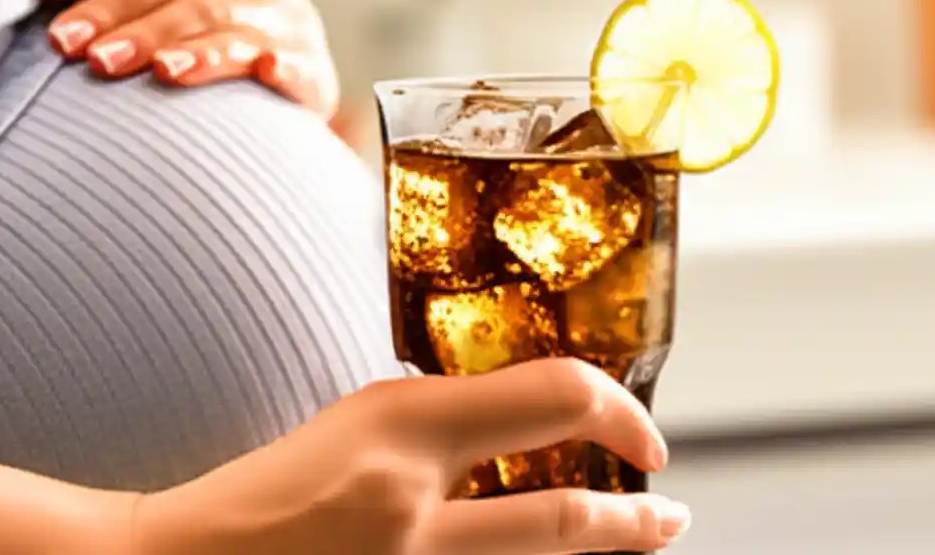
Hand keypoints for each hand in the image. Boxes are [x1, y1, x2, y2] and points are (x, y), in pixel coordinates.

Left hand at [36, 0, 338, 118]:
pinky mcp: (310, 66)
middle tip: (64, 42)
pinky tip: (225, 70)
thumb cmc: (218, 36)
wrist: (296, 87)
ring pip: (214, 20)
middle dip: (113, 10)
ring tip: (108, 63)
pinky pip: (275, 62)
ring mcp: (288, 15)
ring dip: (157, 40)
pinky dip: (251, 62)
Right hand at [128, 358, 689, 553]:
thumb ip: (439, 422)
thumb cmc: (263, 487)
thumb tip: (521, 429)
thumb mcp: (357, 420)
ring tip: (639, 541)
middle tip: (671, 514)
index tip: (639, 433)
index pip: (556, 396)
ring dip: (603, 552)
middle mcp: (414, 501)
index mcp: (401, 422)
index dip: (620, 412)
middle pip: (569, 518)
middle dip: (640, 521)